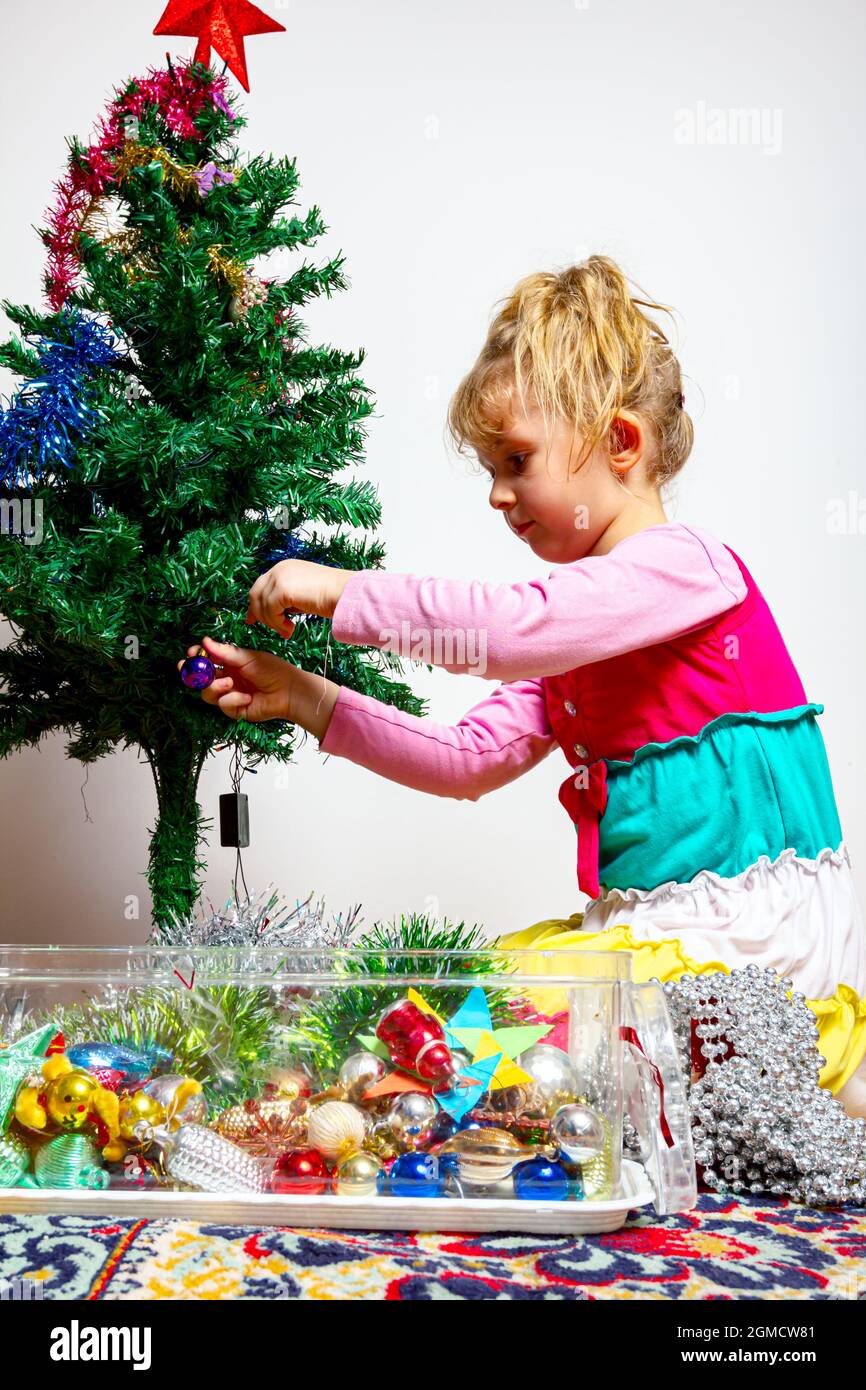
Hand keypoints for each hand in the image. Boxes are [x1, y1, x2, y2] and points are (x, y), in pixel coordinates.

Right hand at [177, 637, 297, 721]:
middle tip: (186, 668)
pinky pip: (223, 705)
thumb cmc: (272, 670)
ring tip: (230, 683)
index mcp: (229, 665)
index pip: (206, 661)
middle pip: (201, 679)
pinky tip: (247, 697)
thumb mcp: (247, 657)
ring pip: (208, 694)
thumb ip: (225, 652)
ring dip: (215, 687)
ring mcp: (230, 696)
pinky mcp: (235, 710)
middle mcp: (227, 680)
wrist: (289, 690)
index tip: (190, 654)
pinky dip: (233, 700)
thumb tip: (205, 641)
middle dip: (192, 674)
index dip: (196, 658)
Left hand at [245, 559, 351, 635]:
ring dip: (273, 623)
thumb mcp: (303, 594)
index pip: (260, 585)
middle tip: (271, 629)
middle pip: (255, 594)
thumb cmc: (332, 596)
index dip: (254, 604)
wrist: (345, 593)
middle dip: (259, 614)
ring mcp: (280, 577)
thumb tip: (272, 612)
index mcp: (285, 567)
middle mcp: (279, 569)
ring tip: (288, 631)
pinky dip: (278, 623)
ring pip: (261, 605)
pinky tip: (290, 628)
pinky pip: (270, 611)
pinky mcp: (282, 589)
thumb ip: (286, 599)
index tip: (251, 620)